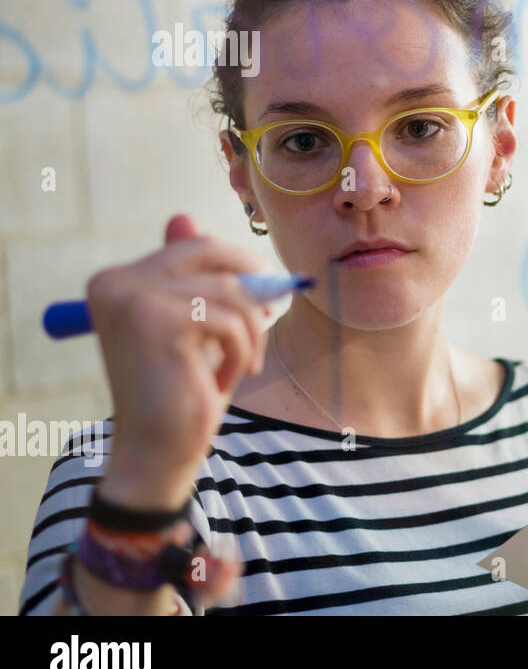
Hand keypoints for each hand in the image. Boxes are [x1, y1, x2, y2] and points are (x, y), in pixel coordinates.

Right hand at [89, 213, 271, 511]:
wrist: (155, 452)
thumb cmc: (177, 390)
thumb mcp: (187, 325)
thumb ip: (185, 276)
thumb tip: (183, 216)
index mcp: (113, 281)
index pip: (191, 245)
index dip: (236, 265)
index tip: (260, 294)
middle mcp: (114, 283)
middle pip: (209, 250)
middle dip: (251, 279)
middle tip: (272, 309)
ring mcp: (133, 299)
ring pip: (229, 289)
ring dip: (249, 331)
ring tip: (238, 364)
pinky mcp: (159, 321)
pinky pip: (231, 318)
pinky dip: (242, 349)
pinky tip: (224, 379)